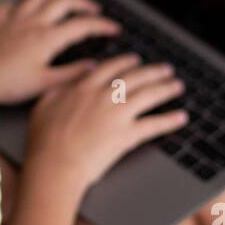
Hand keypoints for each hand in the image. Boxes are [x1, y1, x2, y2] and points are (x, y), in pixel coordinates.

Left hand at [0, 0, 121, 104]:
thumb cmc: (7, 82)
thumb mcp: (43, 84)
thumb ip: (70, 74)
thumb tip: (92, 67)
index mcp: (47, 38)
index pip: (82, 25)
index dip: (101, 25)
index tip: (113, 28)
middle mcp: (33, 21)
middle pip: (64, 1)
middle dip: (83, 2)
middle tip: (94, 8)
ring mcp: (15, 16)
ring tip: (66, 0)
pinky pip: (16, 1)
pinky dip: (27, 1)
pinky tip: (29, 5)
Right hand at [25, 53, 188, 189]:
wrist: (55, 164)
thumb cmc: (44, 140)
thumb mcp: (44, 105)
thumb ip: (58, 89)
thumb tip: (68, 82)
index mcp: (83, 87)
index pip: (111, 68)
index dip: (126, 62)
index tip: (135, 60)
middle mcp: (103, 96)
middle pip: (135, 77)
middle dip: (153, 72)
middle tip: (165, 69)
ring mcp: (117, 114)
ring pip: (148, 95)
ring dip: (166, 89)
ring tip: (177, 86)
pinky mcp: (127, 135)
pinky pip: (154, 125)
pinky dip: (170, 120)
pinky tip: (181, 117)